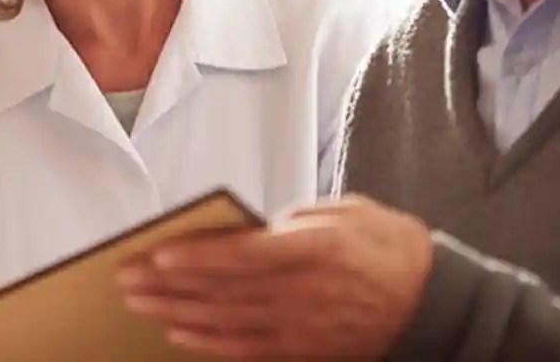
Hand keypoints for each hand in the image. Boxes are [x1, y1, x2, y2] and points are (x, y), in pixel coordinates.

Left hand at [117, 195, 433, 358]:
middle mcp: (305, 292)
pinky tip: (177, 333)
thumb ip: (293, 220)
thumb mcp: (344, 212)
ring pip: (226, 321)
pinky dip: (208, 343)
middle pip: (223, 290)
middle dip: (169, 284)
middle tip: (127, 277)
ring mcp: (304, 327)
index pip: (243, 254)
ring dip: (176, 311)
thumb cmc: (386, 245)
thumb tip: (247, 229)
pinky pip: (247, 350)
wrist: (432, 299)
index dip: (196, 256)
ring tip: (138, 303)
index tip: (157, 252)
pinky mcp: (304, 350)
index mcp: (315, 248)